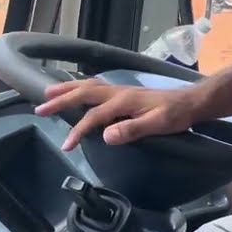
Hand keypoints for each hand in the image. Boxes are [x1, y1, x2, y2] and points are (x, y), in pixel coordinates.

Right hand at [35, 78, 198, 150]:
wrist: (191, 103)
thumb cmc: (175, 115)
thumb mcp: (157, 125)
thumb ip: (132, 130)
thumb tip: (106, 136)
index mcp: (123, 101)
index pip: (94, 116)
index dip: (79, 131)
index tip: (66, 145)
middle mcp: (118, 93)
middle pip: (84, 93)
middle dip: (61, 99)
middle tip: (40, 107)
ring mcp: (121, 91)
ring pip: (89, 86)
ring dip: (68, 89)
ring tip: (49, 92)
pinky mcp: (125, 93)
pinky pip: (97, 87)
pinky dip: (82, 88)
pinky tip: (78, 91)